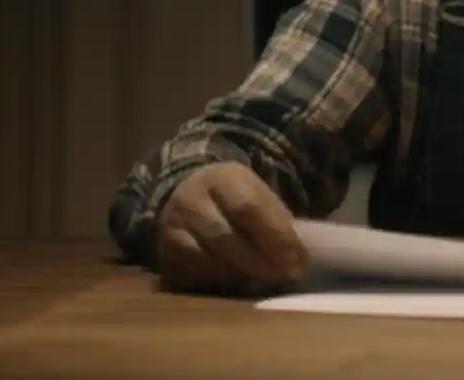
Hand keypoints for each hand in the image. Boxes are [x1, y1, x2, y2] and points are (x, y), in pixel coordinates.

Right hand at [156, 161, 307, 295]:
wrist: (187, 193)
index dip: (275, 236)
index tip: (298, 259)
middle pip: (226, 237)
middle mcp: (192, 201)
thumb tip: (298, 260)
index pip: (248, 208)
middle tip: (287, 277)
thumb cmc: (235, 198)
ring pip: (209, 259)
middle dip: (261, 261)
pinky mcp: (165, 253)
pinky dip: (222, 283)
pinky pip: (194, 274)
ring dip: (243, 275)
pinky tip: (241, 285)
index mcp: (222, 178)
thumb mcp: (257, 193)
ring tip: (267, 282)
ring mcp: (173, 228)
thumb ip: (276, 220)